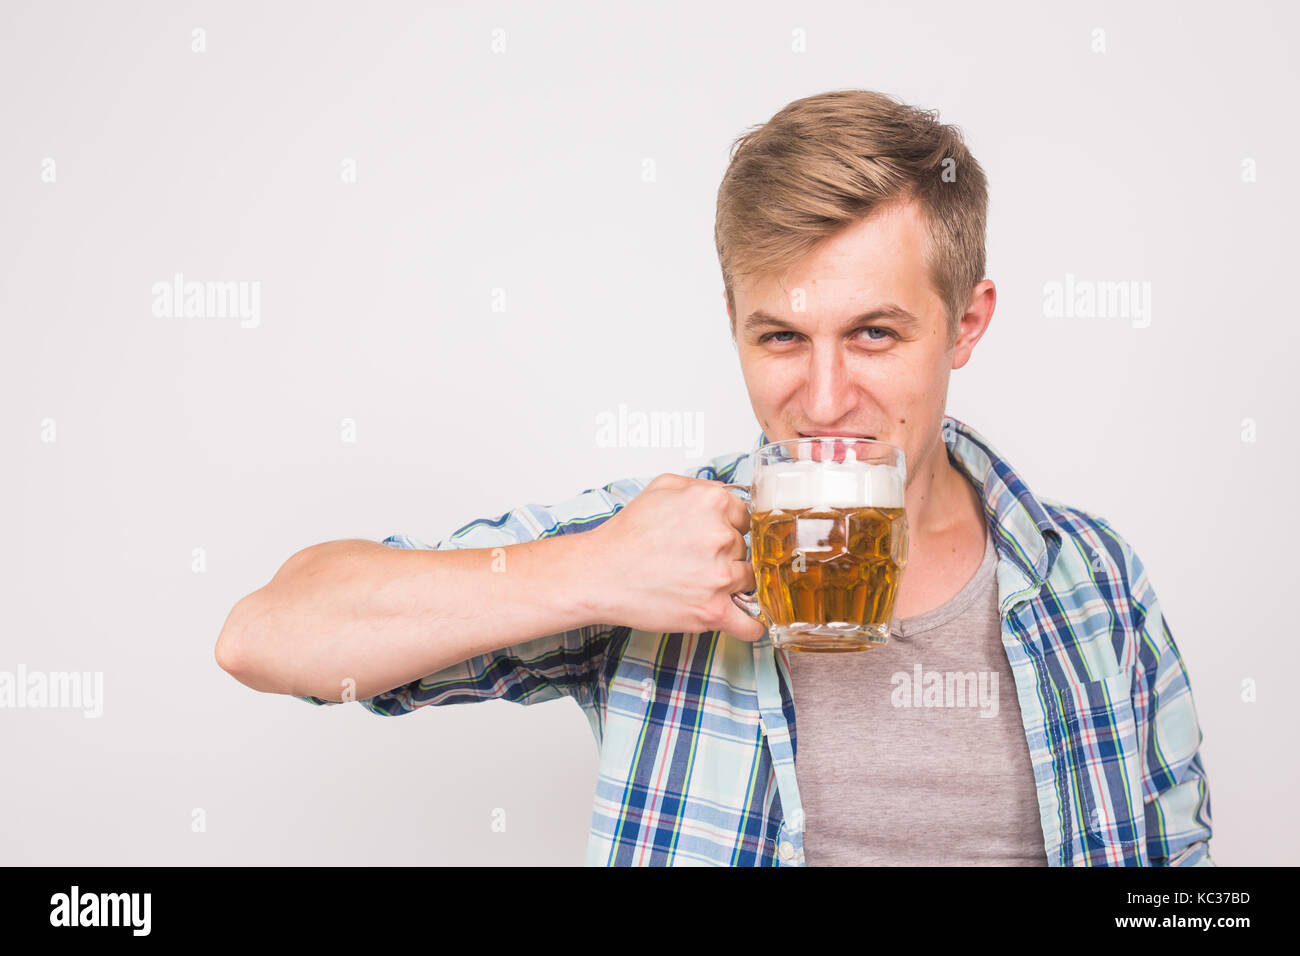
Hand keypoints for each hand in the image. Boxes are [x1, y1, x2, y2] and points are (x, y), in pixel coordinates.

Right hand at [586, 473, 766, 640]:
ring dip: (731, 584)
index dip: (728, 528)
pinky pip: (750, 624)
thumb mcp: (661, 487)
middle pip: (745, 549)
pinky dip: (750, 625)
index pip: (744, 517)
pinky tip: (744, 621)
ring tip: (701, 585)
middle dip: (726, 555)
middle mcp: (721, 536)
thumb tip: (723, 496)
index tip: (713, 539)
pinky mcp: (713, 610)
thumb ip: (699, 486)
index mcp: (712, 502)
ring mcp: (719, 575)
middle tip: (695, 561)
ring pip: (748, 580)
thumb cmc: (625, 536)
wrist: (600, 574)